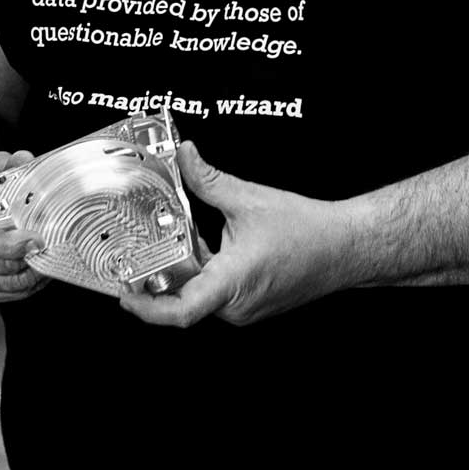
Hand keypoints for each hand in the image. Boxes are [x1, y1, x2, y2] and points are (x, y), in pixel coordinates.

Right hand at [0, 150, 45, 304]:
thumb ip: (6, 163)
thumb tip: (25, 159)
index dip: (10, 245)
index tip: (37, 241)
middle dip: (31, 260)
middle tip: (58, 248)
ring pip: (5, 284)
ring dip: (33, 275)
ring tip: (54, 259)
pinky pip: (6, 294)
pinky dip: (28, 287)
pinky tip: (42, 271)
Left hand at [122, 144, 361, 329]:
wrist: (345, 246)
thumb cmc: (307, 231)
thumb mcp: (248, 198)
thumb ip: (208, 179)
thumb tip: (185, 157)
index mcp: (231, 283)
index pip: (179, 312)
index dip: (146, 308)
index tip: (124, 294)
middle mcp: (236, 305)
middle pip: (182, 302)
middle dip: (158, 279)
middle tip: (138, 259)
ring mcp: (244, 309)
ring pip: (199, 297)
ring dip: (183, 274)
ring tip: (174, 245)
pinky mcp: (251, 305)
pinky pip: (215, 295)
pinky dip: (202, 274)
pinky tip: (204, 248)